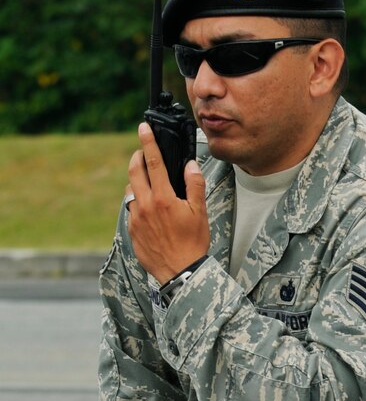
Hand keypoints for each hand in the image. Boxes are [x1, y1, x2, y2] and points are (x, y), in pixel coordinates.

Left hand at [126, 122, 208, 283]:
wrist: (179, 272)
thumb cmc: (193, 243)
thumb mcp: (200, 213)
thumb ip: (194, 185)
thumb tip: (190, 165)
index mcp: (163, 198)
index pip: (153, 162)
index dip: (148, 142)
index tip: (143, 128)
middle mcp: (145, 205)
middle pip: (134, 172)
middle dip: (137, 158)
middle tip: (143, 153)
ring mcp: (135, 218)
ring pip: (130, 190)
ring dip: (136, 181)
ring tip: (148, 184)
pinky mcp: (131, 230)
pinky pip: (130, 209)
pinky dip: (138, 203)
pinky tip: (149, 210)